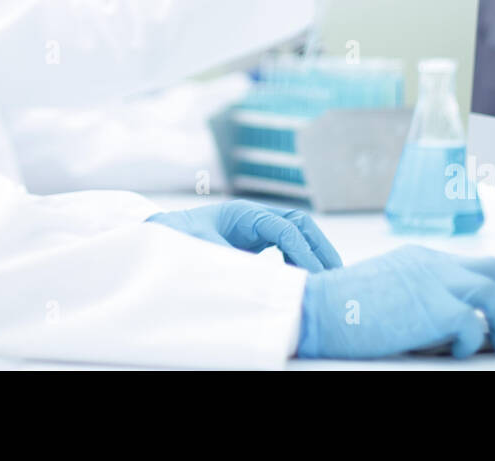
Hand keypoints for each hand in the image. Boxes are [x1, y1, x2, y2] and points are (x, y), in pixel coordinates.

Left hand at [146, 201, 342, 271]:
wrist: (159, 237)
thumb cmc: (177, 241)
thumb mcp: (200, 252)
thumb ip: (229, 263)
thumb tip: (259, 281)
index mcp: (245, 214)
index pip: (286, 230)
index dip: (303, 253)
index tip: (314, 278)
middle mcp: (255, 217)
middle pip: (300, 225)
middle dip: (319, 247)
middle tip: (335, 275)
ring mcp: (256, 228)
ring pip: (296, 234)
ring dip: (313, 253)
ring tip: (325, 279)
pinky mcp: (254, 241)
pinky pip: (285, 245)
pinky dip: (298, 259)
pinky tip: (301, 278)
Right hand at [297, 245, 494, 358]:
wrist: (315, 309)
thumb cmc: (340, 309)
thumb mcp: (386, 290)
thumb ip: (418, 294)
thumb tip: (453, 325)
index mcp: (419, 258)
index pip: (472, 264)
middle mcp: (430, 263)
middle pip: (493, 269)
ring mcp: (432, 282)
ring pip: (491, 293)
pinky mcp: (432, 308)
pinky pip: (471, 325)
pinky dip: (473, 341)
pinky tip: (461, 352)